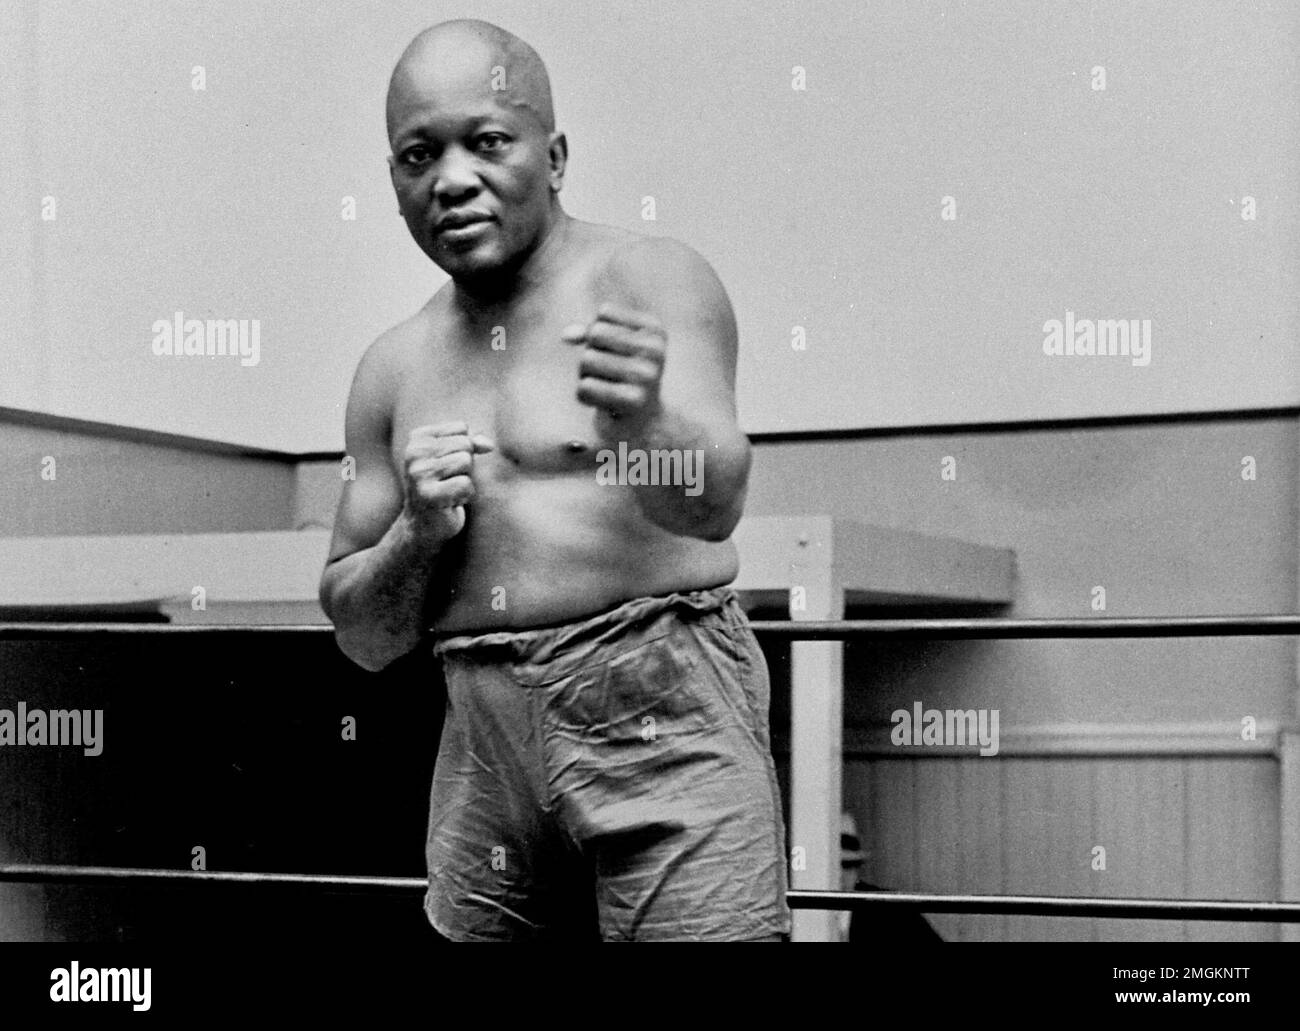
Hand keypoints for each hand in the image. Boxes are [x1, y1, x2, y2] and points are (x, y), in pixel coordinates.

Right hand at [402, 421, 493, 540]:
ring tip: (448, 491)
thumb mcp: (455, 458)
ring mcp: (419, 474)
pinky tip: (449, 502)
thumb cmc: (443, 487)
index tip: (447, 466)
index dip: (464, 449)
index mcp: (418, 439)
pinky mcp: (428, 494)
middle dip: (466, 465)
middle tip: (448, 481)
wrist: (423, 525)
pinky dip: (464, 495)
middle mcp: (414, 453)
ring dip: (465, 480)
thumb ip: (472, 444)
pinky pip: (466, 484)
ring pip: (466, 462)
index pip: (461, 428)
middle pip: (465, 444)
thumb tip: (489, 445)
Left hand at [562, 303, 665, 433]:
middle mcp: (655, 350)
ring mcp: (646, 375)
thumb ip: (587, 332)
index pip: (604, 313)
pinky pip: (585, 387)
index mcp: (655, 330)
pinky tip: (603, 403)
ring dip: (586, 375)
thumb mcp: (611, 347)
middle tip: (608, 373)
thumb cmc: (623, 378)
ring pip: (587, 359)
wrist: (643, 424)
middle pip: (595, 334)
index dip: (599, 334)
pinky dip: (585, 396)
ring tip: (606, 387)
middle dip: (591, 353)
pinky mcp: (633, 401)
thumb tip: (566, 335)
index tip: (617, 354)